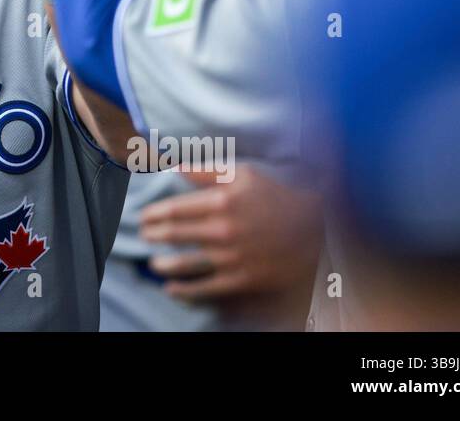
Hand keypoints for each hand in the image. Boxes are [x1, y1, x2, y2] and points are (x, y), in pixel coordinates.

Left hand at [139, 165, 322, 300]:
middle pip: (174, 235)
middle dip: (153, 236)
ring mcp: (231, 257)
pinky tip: (171, 290)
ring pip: (185, 264)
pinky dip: (185, 291)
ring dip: (163, 264)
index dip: (153, 213)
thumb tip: (175, 168)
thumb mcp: (244, 174)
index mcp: (221, 201)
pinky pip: (206, 288)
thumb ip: (207, 170)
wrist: (316, 230)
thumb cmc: (277, 197)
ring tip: (154, 263)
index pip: (174, 209)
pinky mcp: (242, 279)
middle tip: (144, 236)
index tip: (143, 216)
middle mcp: (222, 230)